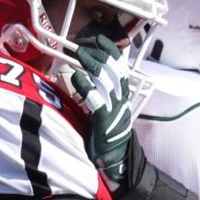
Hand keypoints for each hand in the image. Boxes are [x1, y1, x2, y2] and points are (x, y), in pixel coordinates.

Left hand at [68, 37, 134, 184]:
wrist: (116, 160)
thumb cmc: (109, 134)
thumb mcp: (110, 109)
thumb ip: (104, 92)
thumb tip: (92, 75)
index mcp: (123, 94)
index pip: (120, 67)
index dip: (110, 51)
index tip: (100, 39)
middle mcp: (121, 98)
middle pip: (112, 69)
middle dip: (98, 55)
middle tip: (82, 46)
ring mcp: (114, 108)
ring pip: (105, 80)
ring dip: (91, 64)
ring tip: (79, 54)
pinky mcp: (104, 120)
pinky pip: (96, 100)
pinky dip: (86, 87)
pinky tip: (76, 78)